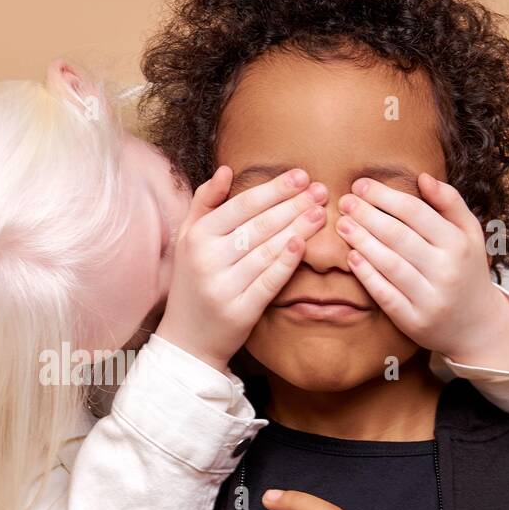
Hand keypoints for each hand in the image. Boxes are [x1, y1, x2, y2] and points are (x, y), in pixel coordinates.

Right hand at [156, 167, 327, 372]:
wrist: (186, 339)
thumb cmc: (192, 282)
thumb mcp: (188, 240)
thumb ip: (204, 203)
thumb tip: (226, 170)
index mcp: (197, 237)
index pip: (242, 205)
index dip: (275, 189)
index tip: (301, 176)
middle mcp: (208, 259)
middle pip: (259, 225)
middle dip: (294, 205)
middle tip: (322, 190)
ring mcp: (224, 286)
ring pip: (268, 250)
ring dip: (298, 229)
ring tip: (321, 212)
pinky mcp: (240, 311)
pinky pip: (269, 281)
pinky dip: (287, 261)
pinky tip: (304, 244)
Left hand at [335, 173, 508, 369]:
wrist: (477, 325)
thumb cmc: (467, 269)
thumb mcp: (470, 233)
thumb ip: (450, 203)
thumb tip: (423, 177)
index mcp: (459, 244)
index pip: (415, 212)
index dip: (384, 196)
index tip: (360, 184)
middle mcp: (446, 270)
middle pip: (398, 235)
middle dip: (367, 215)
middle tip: (344, 201)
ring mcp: (430, 298)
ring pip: (389, 264)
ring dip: (361, 241)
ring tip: (342, 224)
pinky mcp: (414, 321)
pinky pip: (385, 294)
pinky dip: (366, 274)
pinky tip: (351, 257)